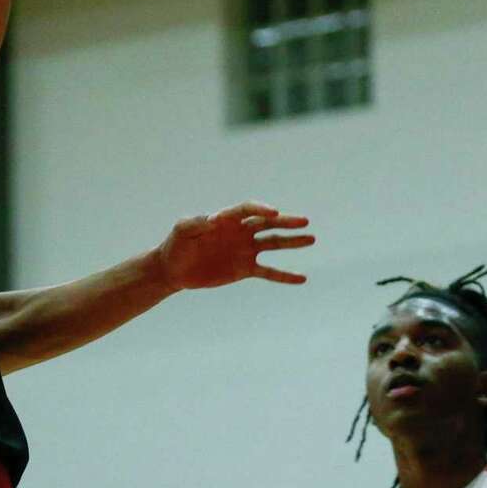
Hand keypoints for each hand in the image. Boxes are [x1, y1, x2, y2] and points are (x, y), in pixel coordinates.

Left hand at [156, 202, 313, 290]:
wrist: (175, 269)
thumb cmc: (177, 244)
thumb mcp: (182, 230)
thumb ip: (195, 223)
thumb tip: (211, 220)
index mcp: (227, 219)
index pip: (249, 210)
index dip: (262, 209)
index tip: (274, 212)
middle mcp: (241, 232)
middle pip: (268, 224)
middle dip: (286, 222)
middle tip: (304, 222)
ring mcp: (245, 250)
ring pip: (273, 244)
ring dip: (292, 242)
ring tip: (311, 239)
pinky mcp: (245, 269)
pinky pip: (268, 272)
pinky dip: (284, 276)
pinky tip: (302, 278)